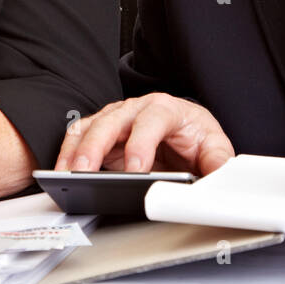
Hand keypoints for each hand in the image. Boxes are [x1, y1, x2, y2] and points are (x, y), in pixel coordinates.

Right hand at [55, 93, 234, 174]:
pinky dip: (67, 153)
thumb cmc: (194, 135)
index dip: (141, 144)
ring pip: (90, 128)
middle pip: (111, 121)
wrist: (182, 128)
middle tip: (86, 173)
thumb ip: (218, 161)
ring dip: (75, 151)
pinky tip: (62, 172)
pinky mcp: (101, 130)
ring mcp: (115, 117)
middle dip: (96, 148)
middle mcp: (136, 108)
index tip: (137, 169)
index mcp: (166, 108)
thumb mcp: (214, 147)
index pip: (151, 120)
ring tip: (66, 176)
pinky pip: (78, 136)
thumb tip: (222, 175)